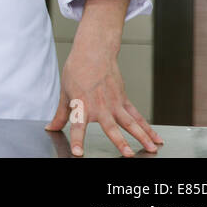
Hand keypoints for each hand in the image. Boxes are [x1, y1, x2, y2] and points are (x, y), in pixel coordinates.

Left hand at [46, 0, 162, 156]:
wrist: (93, 52)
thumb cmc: (77, 70)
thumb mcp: (64, 93)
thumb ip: (61, 114)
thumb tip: (51, 128)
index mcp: (82, 106)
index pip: (78, 127)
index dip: (77, 140)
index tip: (78, 153)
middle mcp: (100, 107)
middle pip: (112, 127)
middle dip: (120, 142)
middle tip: (128, 154)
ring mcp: (115, 104)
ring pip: (130, 123)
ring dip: (142, 136)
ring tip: (151, 149)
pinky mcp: (124, 100)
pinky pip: (137, 116)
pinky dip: (148, 128)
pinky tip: (156, 138)